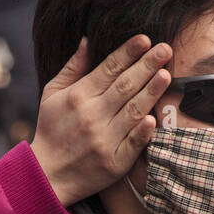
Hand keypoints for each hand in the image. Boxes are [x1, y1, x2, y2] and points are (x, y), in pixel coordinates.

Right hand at [31, 35, 172, 206]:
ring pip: (133, 111)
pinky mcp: (114, 162)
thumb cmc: (52, 130)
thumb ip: (73, 67)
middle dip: (147, 65)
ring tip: (165, 74)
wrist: (48, 174)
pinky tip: (153, 118)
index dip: (128, 52)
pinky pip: (132, 143)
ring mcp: (104, 140)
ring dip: (151, 91)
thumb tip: (87, 40)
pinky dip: (142, 131)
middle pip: (125, 86)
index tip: (145, 39)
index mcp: (78, 96)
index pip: (109, 69)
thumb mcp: (52, 94)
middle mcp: (92, 116)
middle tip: (165, 49)